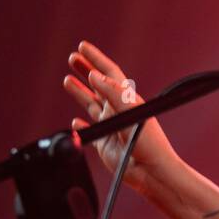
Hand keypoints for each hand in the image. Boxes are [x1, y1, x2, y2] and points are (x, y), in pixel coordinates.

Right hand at [62, 40, 180, 193]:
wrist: (150, 172)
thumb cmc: (148, 143)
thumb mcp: (131, 113)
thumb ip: (112, 93)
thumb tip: (94, 75)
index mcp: (127, 99)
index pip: (108, 73)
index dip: (96, 59)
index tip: (82, 46)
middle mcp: (117, 110)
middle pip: (97, 85)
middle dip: (86, 70)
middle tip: (73, 58)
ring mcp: (110, 127)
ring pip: (90, 105)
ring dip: (79, 92)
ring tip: (67, 80)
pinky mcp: (104, 144)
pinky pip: (90, 131)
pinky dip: (81, 125)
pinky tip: (76, 120)